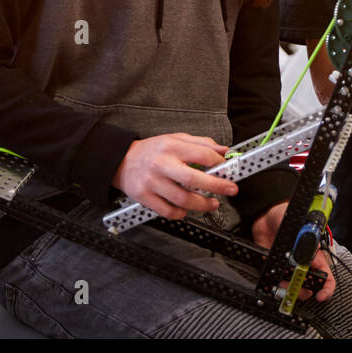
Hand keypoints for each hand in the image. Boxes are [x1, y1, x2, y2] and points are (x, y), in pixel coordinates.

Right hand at [112, 133, 237, 219]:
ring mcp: (152, 182)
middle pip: (194, 180)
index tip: (227, 169)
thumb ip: (202, 143)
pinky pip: (168, 211)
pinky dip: (181, 214)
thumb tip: (225, 151)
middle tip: (231, 190)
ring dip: (202, 205)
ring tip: (212, 204)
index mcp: (172, 147)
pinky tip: (187, 209)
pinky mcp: (144, 197)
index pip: (203, 155)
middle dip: (217, 186)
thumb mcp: (176, 139)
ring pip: (182, 199)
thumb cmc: (153, 150)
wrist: (121, 160)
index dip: (220, 163)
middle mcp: (162, 164)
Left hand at [252, 202, 336, 302]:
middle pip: (309, 285)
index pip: (326, 273)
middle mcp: (303, 262)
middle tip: (297, 288)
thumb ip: (304, 236)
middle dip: (304, 290)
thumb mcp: (298, 223)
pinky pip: (277, 282)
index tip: (321, 294)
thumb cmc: (286, 215)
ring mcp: (289, 266)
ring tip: (283, 285)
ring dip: (289, 289)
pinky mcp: (276, 268)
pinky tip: (274, 280)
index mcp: (314, 252)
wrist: (266, 215)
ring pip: (293, 286)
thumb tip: (308, 248)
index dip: (327, 286)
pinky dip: (276, 284)